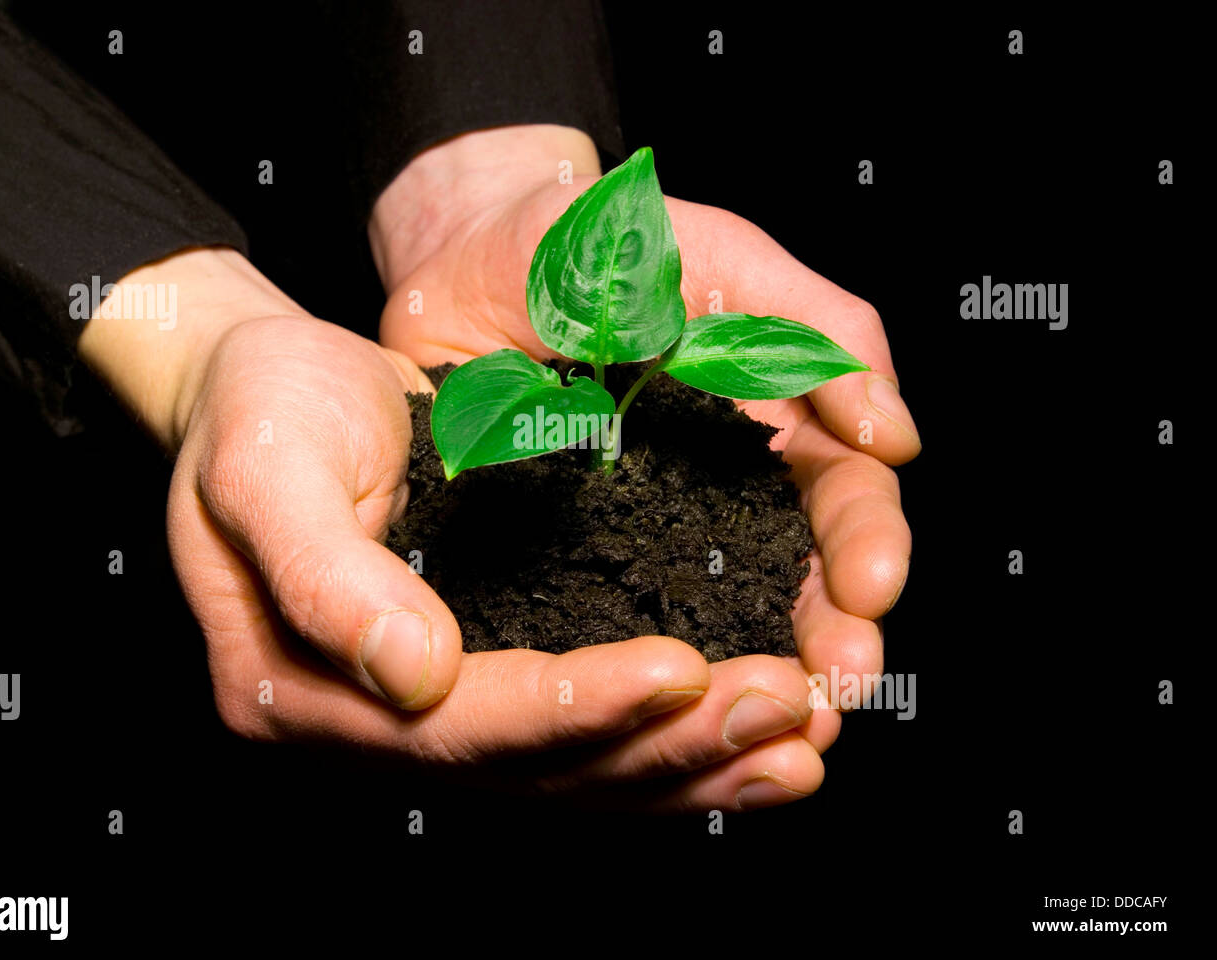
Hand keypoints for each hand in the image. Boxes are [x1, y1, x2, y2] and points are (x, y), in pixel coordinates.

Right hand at [78, 247, 746, 801]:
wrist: (268, 392)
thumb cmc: (255, 416)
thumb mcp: (265, 471)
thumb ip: (325, 577)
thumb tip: (415, 675)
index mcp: (305, 695)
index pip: (456, 729)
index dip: (568, 709)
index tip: (678, 671)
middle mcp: (380, 726)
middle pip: (538, 770)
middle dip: (668, 745)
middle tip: (786, 709)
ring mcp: (439, 713)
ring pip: (580, 771)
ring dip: (695, 761)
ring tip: (801, 736)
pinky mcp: (492, 672)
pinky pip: (589, 731)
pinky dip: (674, 736)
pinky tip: (755, 731)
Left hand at [372, 126, 919, 810]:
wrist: (467, 252)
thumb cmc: (602, 242)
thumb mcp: (725, 260)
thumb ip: (820, 333)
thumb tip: (896, 438)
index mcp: (773, 423)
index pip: (846, 498)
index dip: (868, 546)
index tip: (872, 587)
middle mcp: (719, 491)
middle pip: (796, 578)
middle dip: (829, 634)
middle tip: (839, 684)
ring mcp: (643, 530)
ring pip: (715, 615)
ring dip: (754, 670)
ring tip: (777, 718)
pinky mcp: (566, 554)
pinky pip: (611, 618)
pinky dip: (646, 669)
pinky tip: (662, 709)